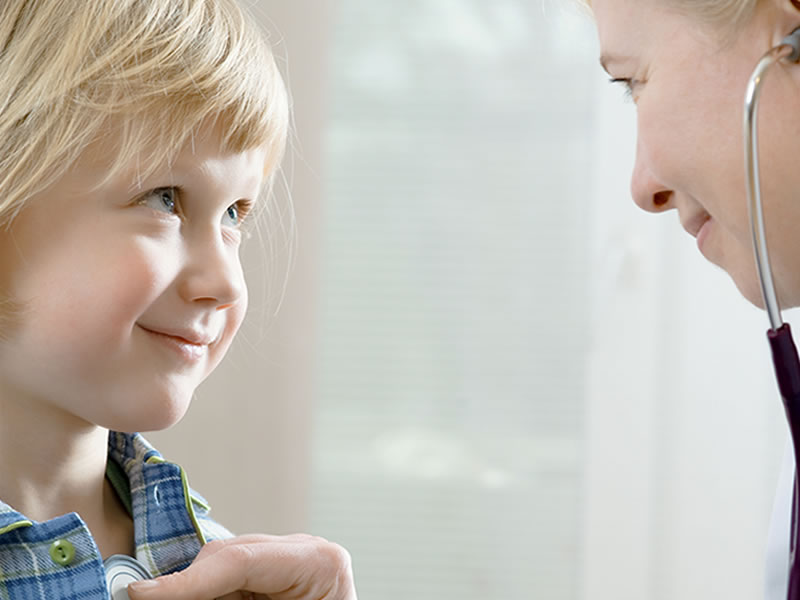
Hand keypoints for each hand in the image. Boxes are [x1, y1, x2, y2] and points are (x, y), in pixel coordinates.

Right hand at [126, 533, 356, 599]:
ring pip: (219, 568)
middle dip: (183, 586)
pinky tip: (184, 594)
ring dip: (193, 588)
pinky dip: (206, 591)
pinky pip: (228, 579)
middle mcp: (303, 551)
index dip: (187, 580)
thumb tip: (162, 595)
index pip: (241, 558)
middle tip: (144, 598)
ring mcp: (288, 558)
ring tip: (161, 594)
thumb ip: (223, 598)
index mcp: (318, 563)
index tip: (142, 595)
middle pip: (225, 558)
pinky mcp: (272, 574)